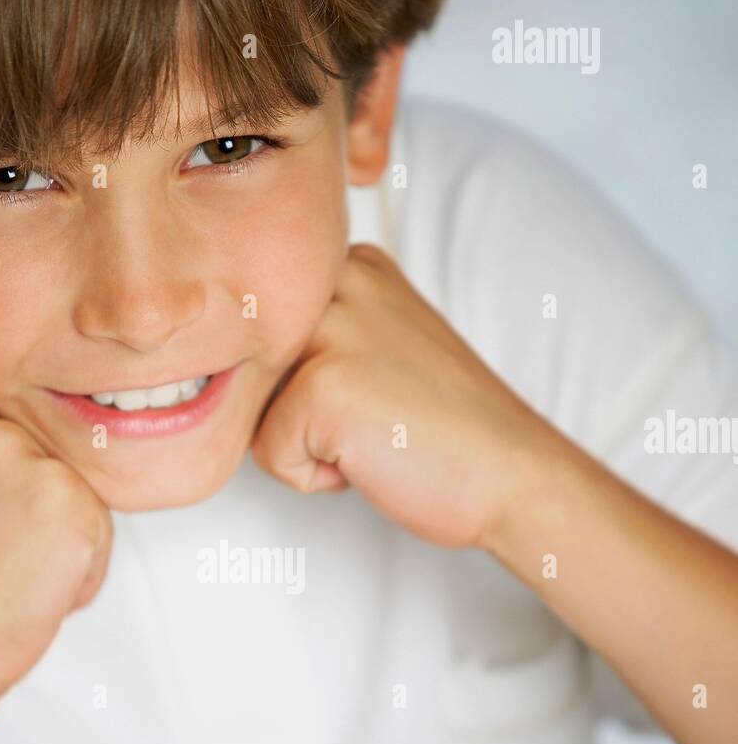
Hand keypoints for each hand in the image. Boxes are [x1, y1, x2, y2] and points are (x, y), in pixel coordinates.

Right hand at [0, 375, 112, 701]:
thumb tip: (49, 415)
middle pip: (29, 440)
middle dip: (19, 497)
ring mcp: (14, 452)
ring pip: (68, 480)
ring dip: (53, 529)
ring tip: (1, 567)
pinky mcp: (67, 496)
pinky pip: (99, 524)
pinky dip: (82, 566)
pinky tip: (30, 585)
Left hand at [251, 242, 555, 548]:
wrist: (513, 475)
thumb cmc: (448, 429)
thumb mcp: (384, 348)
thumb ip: (320, 336)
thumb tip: (229, 359)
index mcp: (355, 266)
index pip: (268, 335)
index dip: (307, 388)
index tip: (376, 395)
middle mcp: (339, 282)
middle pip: (253, 369)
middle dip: (296, 413)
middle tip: (376, 419)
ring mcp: (329, 330)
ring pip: (255, 410)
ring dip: (304, 443)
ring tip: (375, 436)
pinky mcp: (320, 386)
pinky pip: (270, 454)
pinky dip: (315, 477)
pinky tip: (372, 459)